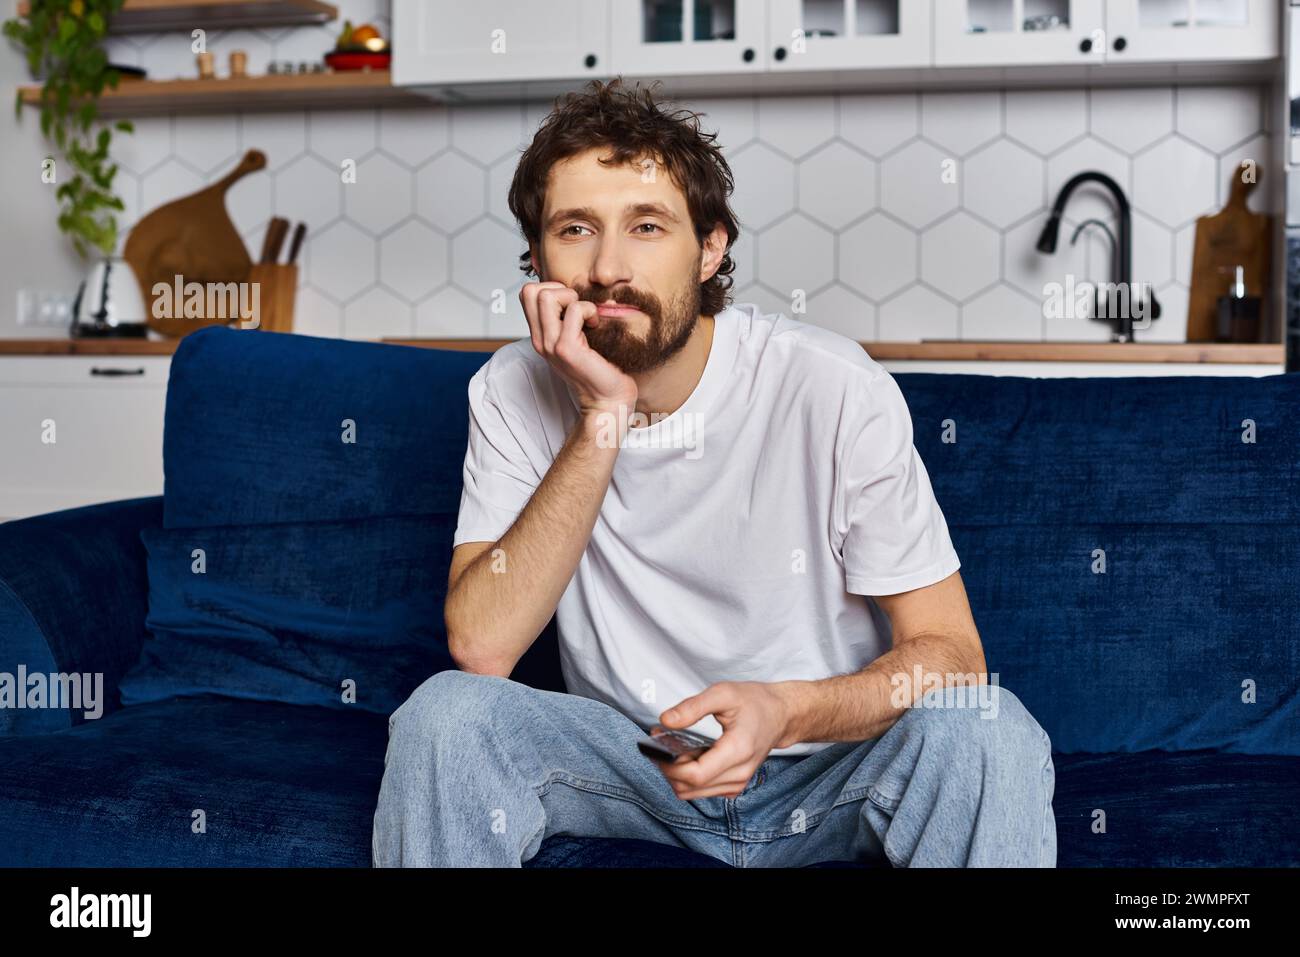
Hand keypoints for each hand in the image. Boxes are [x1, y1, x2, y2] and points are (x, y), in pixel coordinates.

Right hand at [519, 281, 637, 419]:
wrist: (608, 400)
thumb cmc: (599, 370)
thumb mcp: (577, 341)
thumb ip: (567, 322)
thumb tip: (574, 294)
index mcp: (540, 336)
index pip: (527, 295)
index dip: (550, 289)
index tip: (571, 305)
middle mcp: (540, 340)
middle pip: (530, 291)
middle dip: (558, 289)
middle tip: (577, 307)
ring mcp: (550, 344)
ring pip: (545, 296)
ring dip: (572, 298)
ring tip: (586, 316)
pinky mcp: (566, 349)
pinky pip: (575, 310)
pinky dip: (589, 310)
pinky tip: (596, 325)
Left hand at [653, 681, 793, 800]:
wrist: (780, 715)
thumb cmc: (755, 703)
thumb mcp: (723, 693)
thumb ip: (693, 707)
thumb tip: (665, 721)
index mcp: (738, 750)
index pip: (696, 775)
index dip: (670, 767)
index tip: (658, 748)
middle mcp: (739, 773)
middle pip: (690, 787)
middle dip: (668, 769)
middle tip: (660, 744)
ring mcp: (737, 783)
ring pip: (692, 793)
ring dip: (676, 775)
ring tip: (672, 749)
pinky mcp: (733, 785)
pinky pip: (701, 791)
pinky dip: (688, 778)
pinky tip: (687, 756)